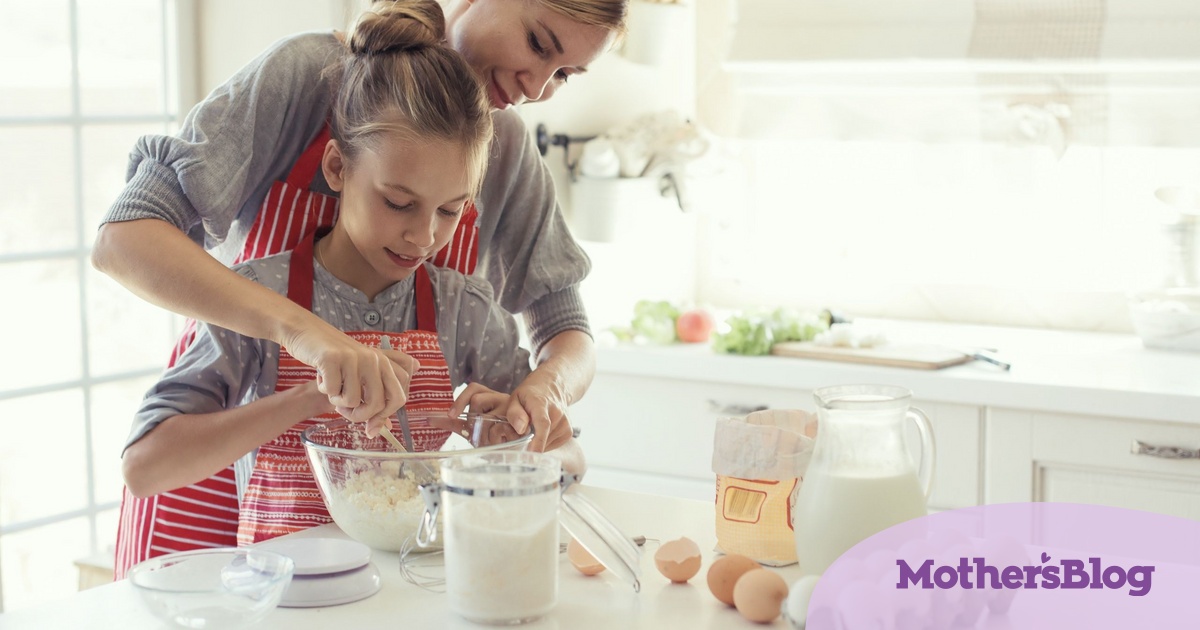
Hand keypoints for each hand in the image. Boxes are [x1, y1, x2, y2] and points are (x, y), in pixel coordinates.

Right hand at [282, 324, 418, 427]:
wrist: (305, 331)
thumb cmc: (334, 358)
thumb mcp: (359, 373)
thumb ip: (375, 395)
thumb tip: (386, 427)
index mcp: (384, 362)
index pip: (399, 397)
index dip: (385, 415)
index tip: (371, 425)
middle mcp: (374, 358)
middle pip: (378, 404)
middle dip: (361, 417)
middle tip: (346, 411)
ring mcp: (354, 357)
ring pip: (353, 401)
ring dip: (337, 402)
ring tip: (331, 386)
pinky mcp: (332, 358)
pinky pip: (332, 392)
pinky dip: (324, 391)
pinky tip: (321, 377)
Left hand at [449, 376, 572, 451]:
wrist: (552, 387)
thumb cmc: (530, 395)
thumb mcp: (515, 398)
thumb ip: (514, 413)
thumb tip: (520, 429)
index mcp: (542, 404)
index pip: (543, 424)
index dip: (538, 441)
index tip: (531, 454)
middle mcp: (557, 413)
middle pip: (542, 438)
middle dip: (529, 444)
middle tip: (519, 438)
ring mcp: (565, 423)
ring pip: (547, 444)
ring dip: (536, 444)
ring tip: (531, 431)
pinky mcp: (568, 432)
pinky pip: (553, 445)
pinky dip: (544, 443)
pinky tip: (540, 433)